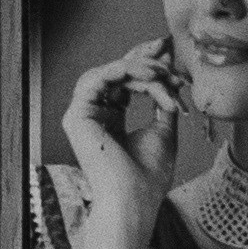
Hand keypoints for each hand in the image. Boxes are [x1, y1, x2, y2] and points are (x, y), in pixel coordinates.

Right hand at [56, 47, 183, 248]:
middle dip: (143, 57)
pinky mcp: (77, 117)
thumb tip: (170, 82)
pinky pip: (98, 79)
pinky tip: (148, 76)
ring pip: (108, 73)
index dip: (146, 66)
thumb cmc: (148, 177)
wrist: (134, 200)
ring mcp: (82, 116)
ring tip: (162, 73)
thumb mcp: (164, 131)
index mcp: (110, 119)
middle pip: (115, 72)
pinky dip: (124, 72)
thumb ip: (162, 105)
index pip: (125, 82)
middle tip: (166, 47)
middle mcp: (94, 115)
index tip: (170, 57)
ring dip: (137, 67)